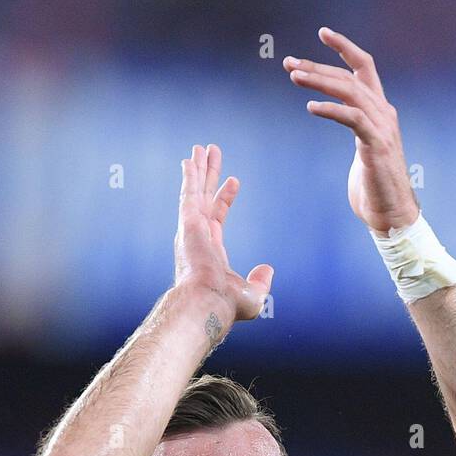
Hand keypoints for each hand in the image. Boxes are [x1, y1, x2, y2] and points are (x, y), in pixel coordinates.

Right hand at [174, 144, 273, 325]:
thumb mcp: (253, 295)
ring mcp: (191, 229)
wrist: (209, 304)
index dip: (226, 197)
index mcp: (210, 251)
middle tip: (209, 154)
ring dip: (197, 169)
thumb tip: (268, 269)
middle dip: (207, 175)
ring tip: (200, 148)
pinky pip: (189, 193)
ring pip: (195, 191)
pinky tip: (191, 159)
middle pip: (204, 198)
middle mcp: (198, 237)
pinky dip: (190, 176)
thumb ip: (260, 281)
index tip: (234, 180)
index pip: (217, 217)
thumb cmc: (227, 306)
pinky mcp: (188, 223)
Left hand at [283, 29, 418, 233]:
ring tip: (294, 76)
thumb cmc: (374, 188)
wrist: (392, 215)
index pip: (364, 68)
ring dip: (319, 81)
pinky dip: (331, 109)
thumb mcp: (363, 149)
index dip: (345, 48)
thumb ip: (356, 128)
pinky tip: (311, 106)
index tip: (322, 33)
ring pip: (349, 92)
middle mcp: (383, 113)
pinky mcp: (376, 145)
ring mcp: (382, 128)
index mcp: (380, 111)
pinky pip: (352, 118)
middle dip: (317, 66)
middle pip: (349, 77)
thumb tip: (343, 119)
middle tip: (288, 62)